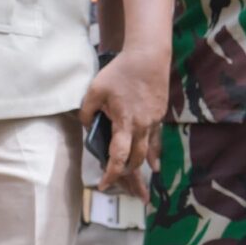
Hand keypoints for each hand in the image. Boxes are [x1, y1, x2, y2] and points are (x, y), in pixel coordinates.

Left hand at [78, 49, 167, 196]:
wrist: (149, 55)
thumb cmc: (120, 71)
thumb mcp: (95, 90)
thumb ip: (87, 112)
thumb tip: (86, 126)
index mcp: (125, 123)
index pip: (118, 157)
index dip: (111, 174)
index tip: (104, 185)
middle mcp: (142, 126)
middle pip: (136, 160)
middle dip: (128, 177)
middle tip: (121, 187)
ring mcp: (153, 121)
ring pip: (148, 152)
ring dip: (142, 169)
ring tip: (141, 189)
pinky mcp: (159, 115)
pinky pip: (156, 140)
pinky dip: (154, 154)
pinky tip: (154, 165)